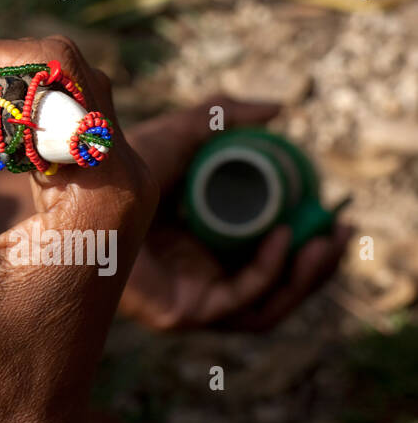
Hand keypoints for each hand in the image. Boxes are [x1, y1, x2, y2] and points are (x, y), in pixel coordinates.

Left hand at [118, 97, 349, 330]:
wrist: (80, 183)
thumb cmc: (116, 162)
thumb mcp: (180, 134)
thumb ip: (223, 117)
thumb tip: (279, 110)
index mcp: (203, 246)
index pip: (268, 260)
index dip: (309, 244)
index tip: (337, 213)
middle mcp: (198, 276)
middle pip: (275, 287)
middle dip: (318, 265)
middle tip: (342, 228)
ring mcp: (190, 297)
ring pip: (266, 304)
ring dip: (304, 276)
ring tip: (325, 238)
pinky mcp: (180, 312)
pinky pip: (238, 301)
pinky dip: (267, 273)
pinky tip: (283, 240)